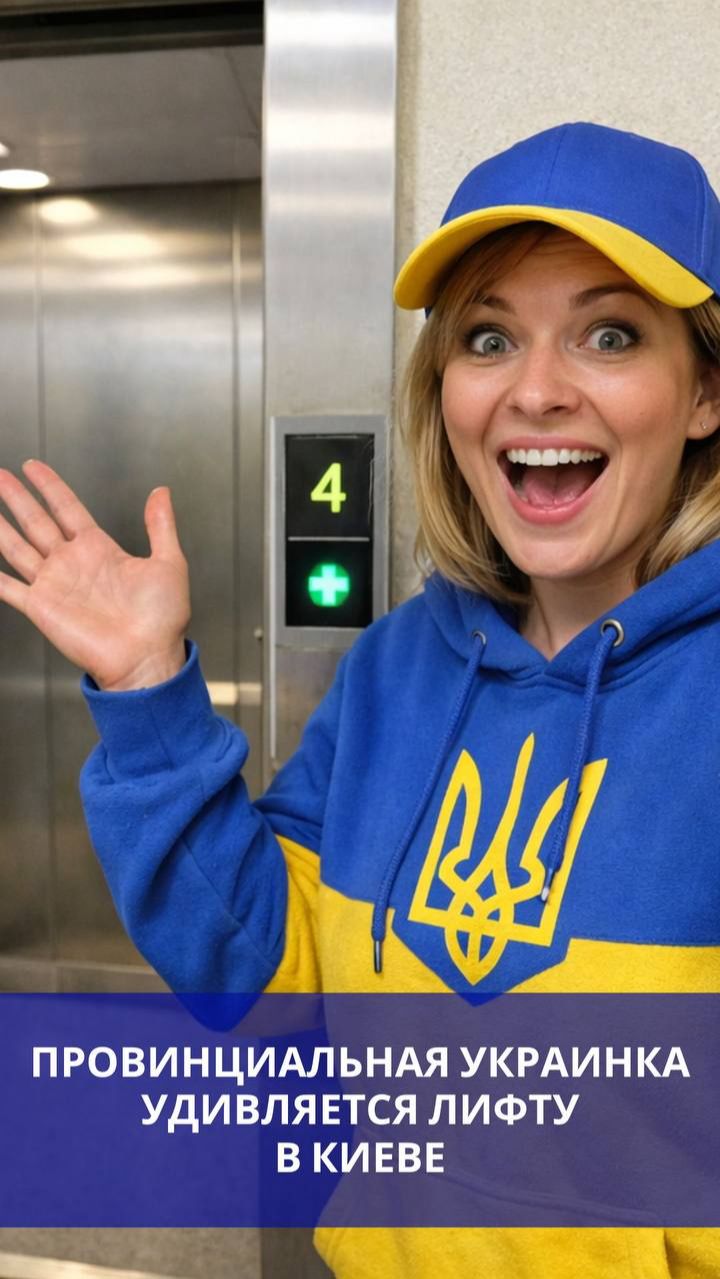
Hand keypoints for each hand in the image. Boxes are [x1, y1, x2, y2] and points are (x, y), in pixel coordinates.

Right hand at [0, 460, 189, 690]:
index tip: (32, 467)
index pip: (66, 508)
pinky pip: (9, 587)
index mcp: (99, 549)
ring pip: (16, 546)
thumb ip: (160, 526)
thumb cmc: (162, 619)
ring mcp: (54, 584)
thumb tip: (161, 492)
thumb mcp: (169, 563)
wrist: (148, 657)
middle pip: (36, 521)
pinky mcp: (41, 607)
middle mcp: (72, 563)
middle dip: (15, 497)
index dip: (49, 487)